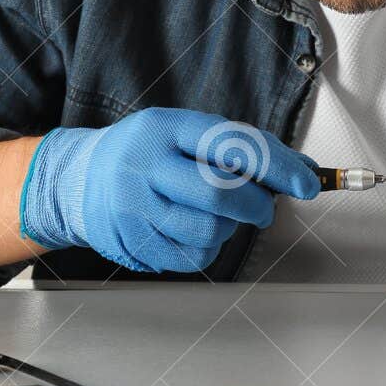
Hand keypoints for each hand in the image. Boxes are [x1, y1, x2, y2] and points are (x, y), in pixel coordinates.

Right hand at [19, 108, 319, 272]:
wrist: (78, 179)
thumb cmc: (146, 153)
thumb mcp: (184, 132)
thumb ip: (238, 148)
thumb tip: (302, 172)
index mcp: (165, 128)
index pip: (231, 144)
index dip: (277, 166)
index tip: (307, 183)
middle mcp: (146, 165)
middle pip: (220, 193)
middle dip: (257, 204)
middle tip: (263, 206)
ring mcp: (134, 207)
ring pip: (209, 230)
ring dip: (232, 228)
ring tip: (223, 216)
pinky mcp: (131, 242)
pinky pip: (192, 257)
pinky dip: (210, 248)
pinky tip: (200, 232)